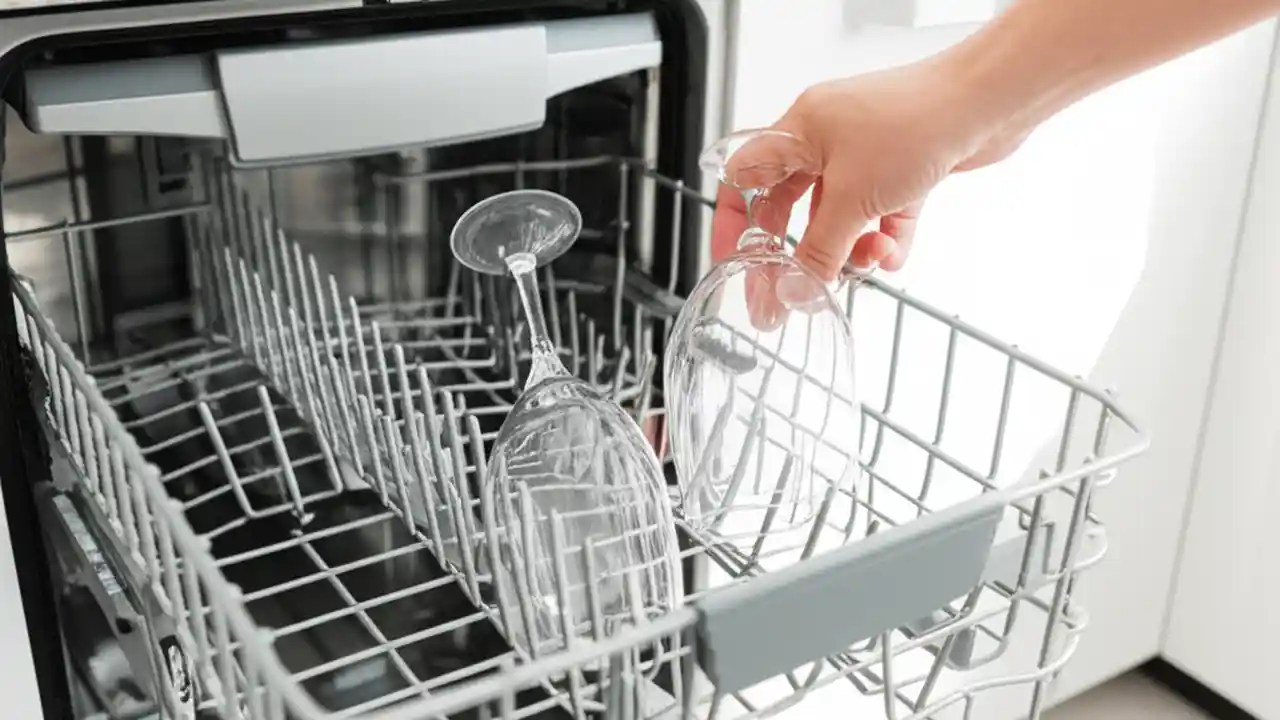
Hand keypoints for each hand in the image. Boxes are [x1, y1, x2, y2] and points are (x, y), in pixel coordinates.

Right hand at [712, 55, 1030, 279]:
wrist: (987, 102)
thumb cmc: (915, 122)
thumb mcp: (852, 199)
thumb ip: (818, 251)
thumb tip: (795, 290)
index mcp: (799, 131)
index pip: (743, 177)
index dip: (733, 221)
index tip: (735, 262)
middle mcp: (828, 139)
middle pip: (793, 207)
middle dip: (796, 253)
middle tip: (790, 294)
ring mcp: (867, 153)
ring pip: (841, 217)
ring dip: (851, 249)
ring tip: (867, 263)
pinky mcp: (904, 168)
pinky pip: (882, 216)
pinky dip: (886, 239)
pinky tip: (895, 252)